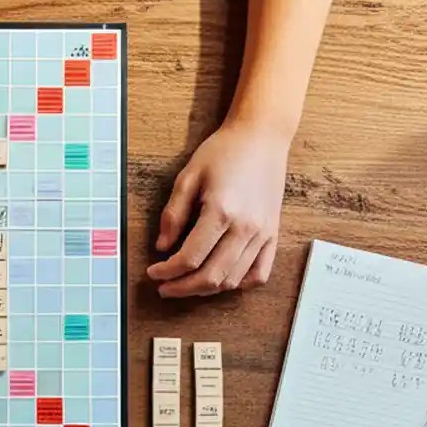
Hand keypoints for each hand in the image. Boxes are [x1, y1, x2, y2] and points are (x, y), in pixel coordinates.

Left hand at [147, 121, 288, 296]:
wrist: (262, 137)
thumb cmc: (223, 152)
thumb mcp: (188, 177)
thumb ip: (173, 214)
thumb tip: (162, 246)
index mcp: (221, 212)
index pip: (189, 258)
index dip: (167, 271)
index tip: (153, 272)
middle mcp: (245, 228)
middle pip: (211, 276)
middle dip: (182, 287)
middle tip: (164, 287)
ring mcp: (263, 234)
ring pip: (233, 280)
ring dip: (207, 289)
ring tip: (187, 284)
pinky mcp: (273, 234)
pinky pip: (259, 273)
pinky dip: (238, 283)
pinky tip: (221, 278)